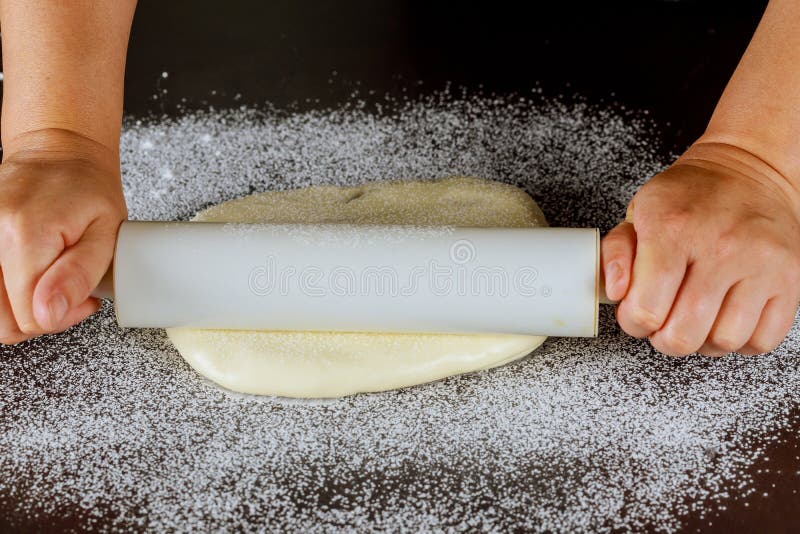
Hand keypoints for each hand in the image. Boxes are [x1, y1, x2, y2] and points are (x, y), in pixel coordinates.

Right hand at [0, 129, 126, 343]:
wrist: (57, 152)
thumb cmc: (86, 188)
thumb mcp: (105, 232)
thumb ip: (79, 275)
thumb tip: (49, 314)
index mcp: (26, 236)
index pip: (32, 316)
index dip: (63, 316)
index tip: (83, 297)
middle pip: (3, 323)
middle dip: (40, 317)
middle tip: (67, 292)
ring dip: (19, 309)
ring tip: (48, 283)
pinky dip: (3, 294)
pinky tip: (26, 278)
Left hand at [601, 141, 799, 355]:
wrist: (750, 172)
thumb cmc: (691, 197)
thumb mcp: (639, 212)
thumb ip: (614, 253)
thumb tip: (615, 291)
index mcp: (674, 229)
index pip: (646, 308)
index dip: (633, 322)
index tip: (635, 313)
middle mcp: (721, 248)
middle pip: (683, 335)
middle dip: (663, 338)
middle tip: (663, 320)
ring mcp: (762, 266)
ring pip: (723, 342)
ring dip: (702, 341)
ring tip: (695, 317)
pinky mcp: (790, 280)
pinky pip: (762, 340)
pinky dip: (740, 340)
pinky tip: (726, 317)